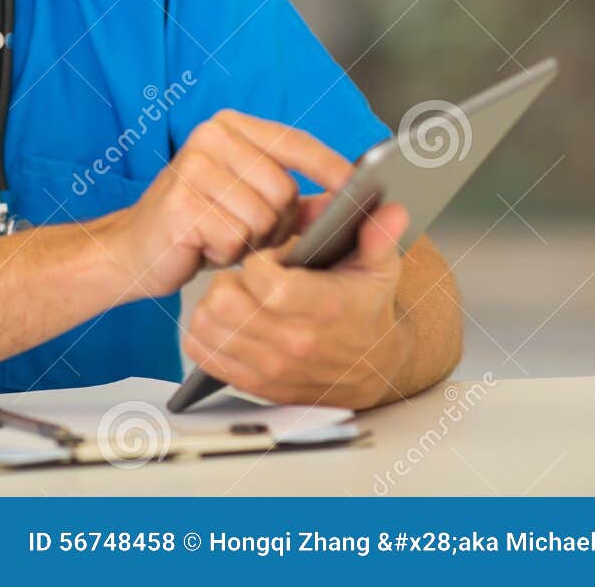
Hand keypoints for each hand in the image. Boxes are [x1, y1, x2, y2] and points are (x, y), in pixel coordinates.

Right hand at [92, 110, 352, 299]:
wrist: (134, 250)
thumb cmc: (198, 223)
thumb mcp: (250, 202)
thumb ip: (298, 198)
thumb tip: (352, 198)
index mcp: (230, 126)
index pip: (296, 142)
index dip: (331, 168)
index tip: (359, 189)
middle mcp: (211, 137)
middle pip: (284, 190)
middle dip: (276, 225)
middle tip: (245, 231)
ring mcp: (193, 167)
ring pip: (263, 218)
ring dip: (250, 242)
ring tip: (221, 236)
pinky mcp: (182, 202)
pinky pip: (236, 239)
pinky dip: (225, 253)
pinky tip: (203, 246)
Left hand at [180, 200, 412, 408]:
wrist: (371, 368)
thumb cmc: (366, 312)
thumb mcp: (378, 269)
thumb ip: (379, 236)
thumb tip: (391, 210)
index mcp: (323, 309)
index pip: (264, 280)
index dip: (259, 260)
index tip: (271, 258)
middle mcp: (294, 343)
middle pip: (225, 301)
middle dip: (231, 278)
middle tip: (248, 277)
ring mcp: (270, 367)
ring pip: (208, 325)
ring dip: (215, 303)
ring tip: (239, 296)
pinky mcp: (253, 383)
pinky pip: (202, 352)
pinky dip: (206, 333)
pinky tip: (228, 320)